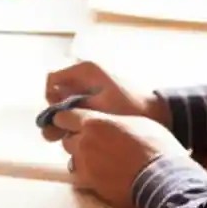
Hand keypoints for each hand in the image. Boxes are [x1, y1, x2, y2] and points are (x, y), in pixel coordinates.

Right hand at [43, 61, 167, 140]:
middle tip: (60, 134)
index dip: (50, 99)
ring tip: (73, 137)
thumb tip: (50, 120)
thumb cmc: (129, 109)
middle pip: (57, 94)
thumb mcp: (98, 109)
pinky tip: (84, 136)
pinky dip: (77, 123)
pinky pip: (77, 111)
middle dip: (56, 115)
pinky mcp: (96, 100)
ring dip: (66, 122)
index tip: (58, 116)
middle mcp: (85, 76)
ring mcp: (90, 88)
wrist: (156, 113)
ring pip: (66, 105)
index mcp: (85, 70)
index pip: (52, 80)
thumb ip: (73, 112)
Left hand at [53, 109, 191, 207]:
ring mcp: (85, 165)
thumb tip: (111, 122)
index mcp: (94, 122)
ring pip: (73, 158)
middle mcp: (84, 142)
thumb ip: (115, 121)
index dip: (67, 119)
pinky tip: (103, 173)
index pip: (64, 117)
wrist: (161, 178)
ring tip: (100, 159)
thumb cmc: (155, 146)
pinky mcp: (90, 184)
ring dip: (81, 157)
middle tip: (94, 142)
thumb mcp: (137, 122)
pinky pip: (80, 176)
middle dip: (77, 139)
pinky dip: (87, 174)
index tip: (71, 122)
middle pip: (67, 139)